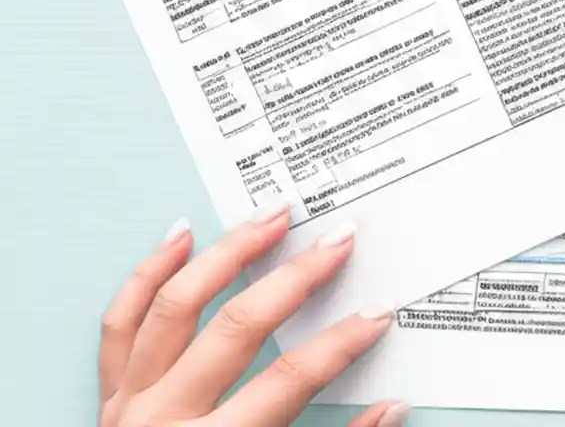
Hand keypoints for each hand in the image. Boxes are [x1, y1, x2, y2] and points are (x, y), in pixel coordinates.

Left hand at [98, 206, 407, 426]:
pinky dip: (148, 273)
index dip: (341, 345)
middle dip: (297, 279)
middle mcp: (166, 418)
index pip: (291, 381)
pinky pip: (121, 321)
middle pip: (239, 328)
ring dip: (226, 254)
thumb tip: (393, 408)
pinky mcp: (110, 392)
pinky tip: (179, 235)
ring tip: (266, 218)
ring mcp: (131, 401)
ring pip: (176, 307)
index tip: (376, 314)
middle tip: (337, 241)